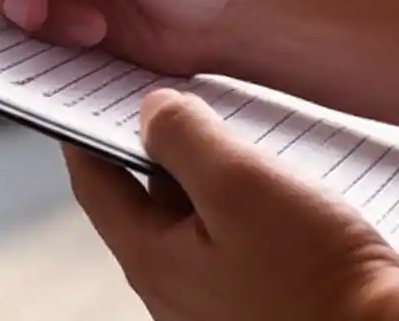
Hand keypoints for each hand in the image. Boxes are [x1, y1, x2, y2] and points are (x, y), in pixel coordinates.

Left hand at [66, 89, 398, 319]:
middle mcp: (173, 288)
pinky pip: (231, 243)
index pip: (93, 184)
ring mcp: (214, 302)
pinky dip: (238, 207)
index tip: (79, 99)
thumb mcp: (241, 184)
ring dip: (204, 177)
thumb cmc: (319, 277)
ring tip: (229, 136)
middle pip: (143, 201)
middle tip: (167, 104)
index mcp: (150, 260)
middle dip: (153, 150)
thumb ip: (184, 138)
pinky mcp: (258, 304)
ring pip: (192, 220)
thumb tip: (151, 111)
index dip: (82, 135)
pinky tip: (271, 186)